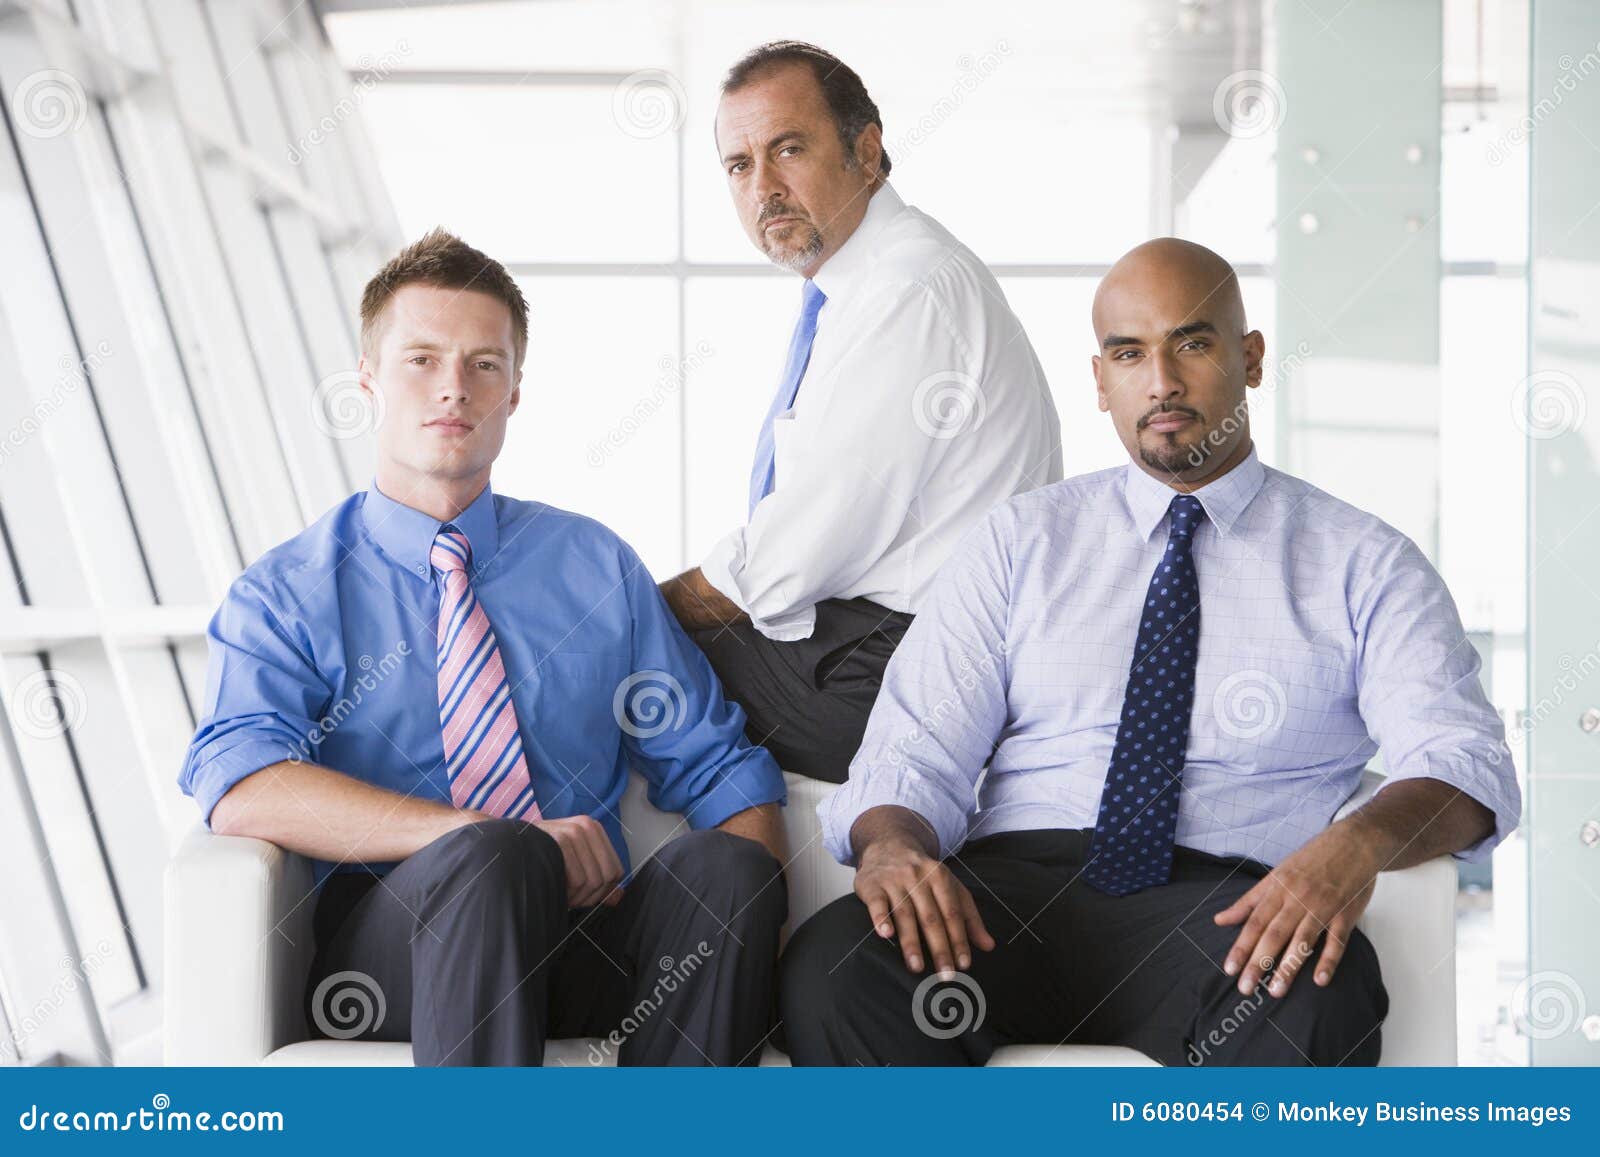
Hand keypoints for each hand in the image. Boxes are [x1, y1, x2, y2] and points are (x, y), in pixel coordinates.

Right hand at [532, 814, 623, 908]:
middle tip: (571, 900)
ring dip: (577, 896)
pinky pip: (578, 878)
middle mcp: (587, 826)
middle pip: (607, 876)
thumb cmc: (541, 855)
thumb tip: (618, 897)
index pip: (616, 871)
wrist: (506, 844)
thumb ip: (597, 878)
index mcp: (594, 829)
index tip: (585, 898)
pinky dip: (568, 892)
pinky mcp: (559, 840)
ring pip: (593, 879)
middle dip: (590, 896)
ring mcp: (573, 831)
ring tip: (562, 894)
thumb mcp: (573, 862)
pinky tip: (555, 889)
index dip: (603, 891)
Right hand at [854, 838, 994, 973]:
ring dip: (911, 942)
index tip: (964, 965)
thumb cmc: (923, 873)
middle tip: (946, 975)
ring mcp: (894, 880)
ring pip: (905, 914)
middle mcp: (918, 877)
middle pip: (931, 917)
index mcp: (941, 877)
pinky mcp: (872, 885)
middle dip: (939, 948)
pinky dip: (881, 918)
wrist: (888, 843)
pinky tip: (885, 934)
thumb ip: (969, 917)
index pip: (952, 913)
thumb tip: (989, 946)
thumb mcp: (950, 887)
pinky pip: (877, 903)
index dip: (959, 939)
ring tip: (917, 968)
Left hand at [1213, 824, 1377, 997]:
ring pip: (1302, 940)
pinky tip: (1320, 980)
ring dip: (1289, 967)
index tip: (1229, 969)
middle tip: (1245, 988)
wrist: (1354, 843)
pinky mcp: (1346, 914)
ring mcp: (1323, 907)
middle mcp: (1297, 899)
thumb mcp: (1276, 874)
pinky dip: (1328, 960)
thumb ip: (1249, 901)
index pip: (1254, 922)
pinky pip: (1337, 940)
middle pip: (1274, 934)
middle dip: (1258, 962)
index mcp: (1278, 889)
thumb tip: (1220, 919)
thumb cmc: (1312, 859)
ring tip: (1276, 991)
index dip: (1241, 946)